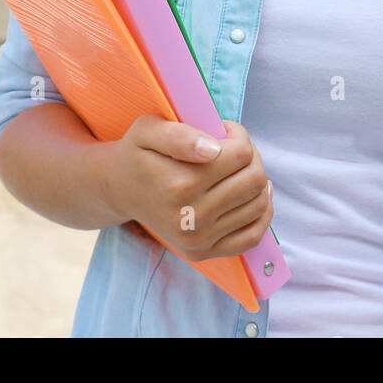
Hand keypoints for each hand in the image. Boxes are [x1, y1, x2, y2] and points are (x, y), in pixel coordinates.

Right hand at [104, 115, 273, 262]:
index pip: (241, 154)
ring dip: (257, 180)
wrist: (120, 190)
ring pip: (258, 204)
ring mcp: (197, 239)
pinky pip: (252, 236)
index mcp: (178, 184)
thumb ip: (180, 135)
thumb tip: (214, 150)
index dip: (238, 135)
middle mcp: (189, 217)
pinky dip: (261, 213)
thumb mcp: (148, 130)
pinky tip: (251, 195)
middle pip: (254, 179)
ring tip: (237, 170)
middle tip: (233, 149)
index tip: (223, 131)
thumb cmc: (138, 154)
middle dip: (251, 157)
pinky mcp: (202, 253)